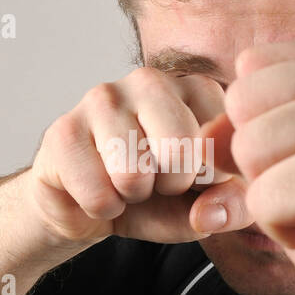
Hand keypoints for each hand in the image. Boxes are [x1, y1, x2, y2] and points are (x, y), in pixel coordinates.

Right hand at [25, 67, 253, 248]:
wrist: (90, 204)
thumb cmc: (156, 196)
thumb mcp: (208, 204)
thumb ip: (231, 206)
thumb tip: (209, 213)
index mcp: (197, 89)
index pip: (223, 144)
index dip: (210, 179)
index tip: (194, 176)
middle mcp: (151, 81)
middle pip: (179, 150)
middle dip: (170, 186)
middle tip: (156, 180)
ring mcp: (102, 98)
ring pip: (132, 174)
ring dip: (131, 197)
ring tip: (125, 183)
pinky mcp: (63, 129)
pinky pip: (97, 194)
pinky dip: (101, 209)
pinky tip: (97, 188)